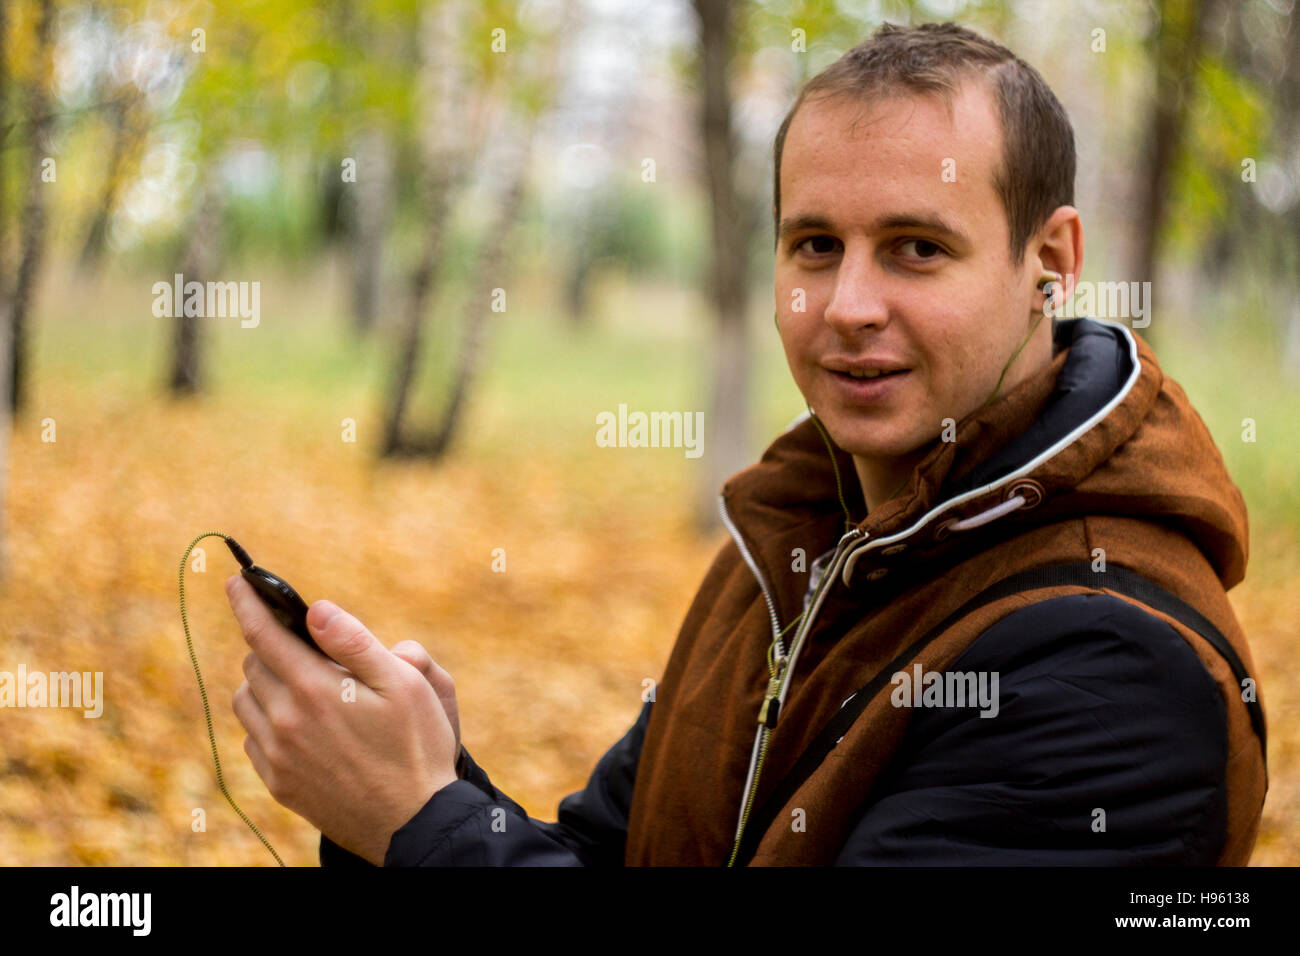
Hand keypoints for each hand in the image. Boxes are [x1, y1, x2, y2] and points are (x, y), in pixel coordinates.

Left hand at [227, 575, 459, 865]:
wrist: (414, 824)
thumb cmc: (417, 747)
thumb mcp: (405, 685)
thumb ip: (355, 643)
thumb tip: (315, 610)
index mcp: (316, 690)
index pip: (264, 634)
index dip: (247, 603)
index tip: (235, 580)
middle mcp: (287, 722)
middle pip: (254, 665)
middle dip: (271, 645)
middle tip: (306, 648)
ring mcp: (279, 756)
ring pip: (247, 701)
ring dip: (265, 683)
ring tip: (303, 686)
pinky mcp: (280, 783)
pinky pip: (254, 739)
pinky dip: (268, 721)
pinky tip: (302, 725)